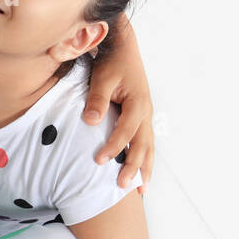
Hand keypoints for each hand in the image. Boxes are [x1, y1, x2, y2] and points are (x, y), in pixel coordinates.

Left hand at [85, 14, 153, 192]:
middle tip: (123, 187)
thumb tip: (90, 121)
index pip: (125, 131)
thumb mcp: (101, 78)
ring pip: (148, 147)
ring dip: (145, 169)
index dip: (113, 147)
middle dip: (134, 167)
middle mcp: (146, 112)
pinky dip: (145, 160)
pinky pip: (145, 142)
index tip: (99, 161)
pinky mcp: (142, 117)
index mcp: (138, 103)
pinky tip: (141, 174)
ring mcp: (146, 116)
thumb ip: (96, 99)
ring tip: (140, 191)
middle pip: (142, 145)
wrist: (123, 48)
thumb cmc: (111, 62)